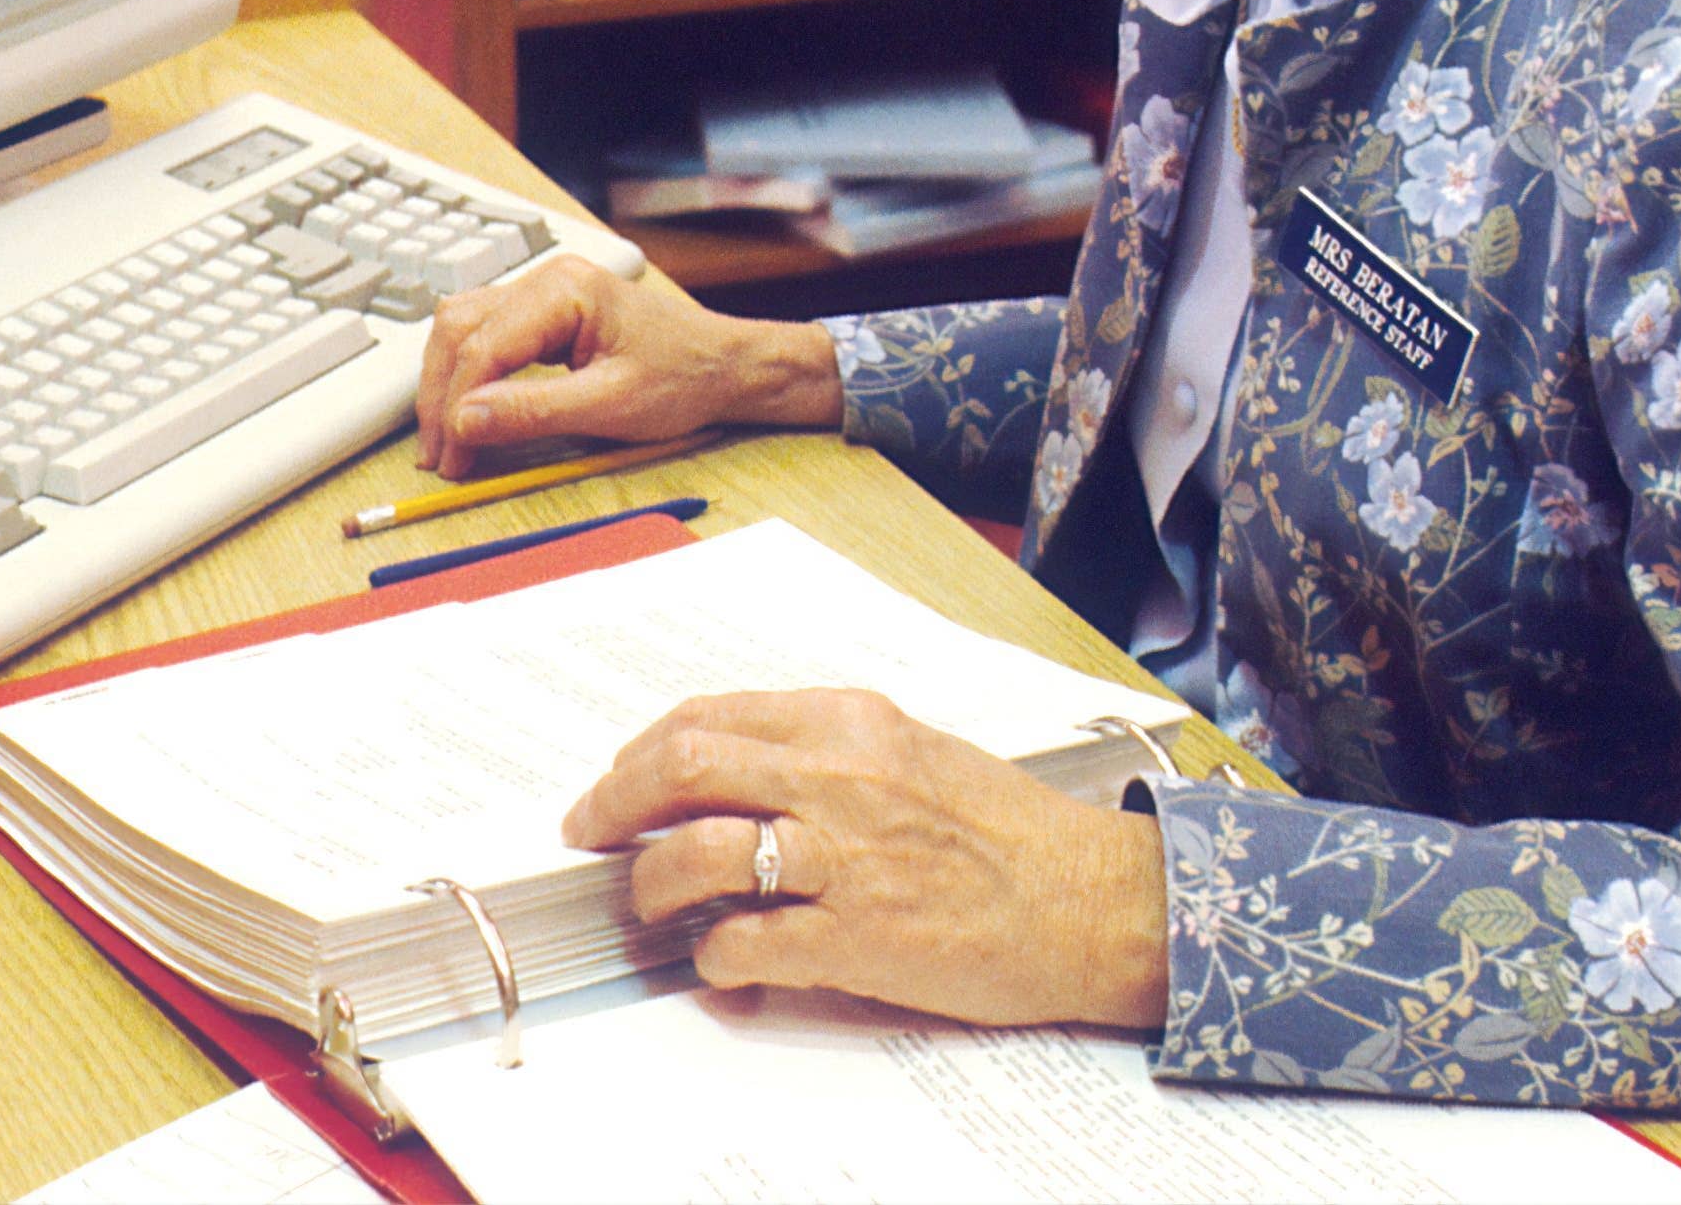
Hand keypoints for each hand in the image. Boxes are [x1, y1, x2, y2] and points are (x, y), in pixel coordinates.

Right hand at [411, 258, 841, 477]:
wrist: (727, 366)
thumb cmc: (685, 377)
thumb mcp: (612, 406)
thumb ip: (534, 411)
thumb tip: (465, 420)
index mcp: (565, 289)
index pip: (484, 344)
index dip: (457, 404)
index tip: (452, 456)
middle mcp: (547, 280)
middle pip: (460, 329)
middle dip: (441, 395)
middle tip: (440, 456)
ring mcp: (544, 294)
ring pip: (464, 329)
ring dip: (447, 383)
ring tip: (445, 441)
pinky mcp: (545, 315)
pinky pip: (486, 336)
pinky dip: (468, 374)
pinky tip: (466, 412)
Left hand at [559, 689, 1167, 1031]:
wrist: (1088, 899)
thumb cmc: (1007, 830)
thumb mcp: (910, 751)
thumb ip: (823, 752)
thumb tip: (730, 775)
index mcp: (851, 721)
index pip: (708, 717)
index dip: (641, 753)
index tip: (615, 781)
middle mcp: (840, 777)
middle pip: (684, 767)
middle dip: (615, 803)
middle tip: (593, 834)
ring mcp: (847, 858)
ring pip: (699, 854)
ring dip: (653, 884)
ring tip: (652, 904)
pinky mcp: (859, 939)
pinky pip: (747, 943)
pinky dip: (714, 958)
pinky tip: (722, 963)